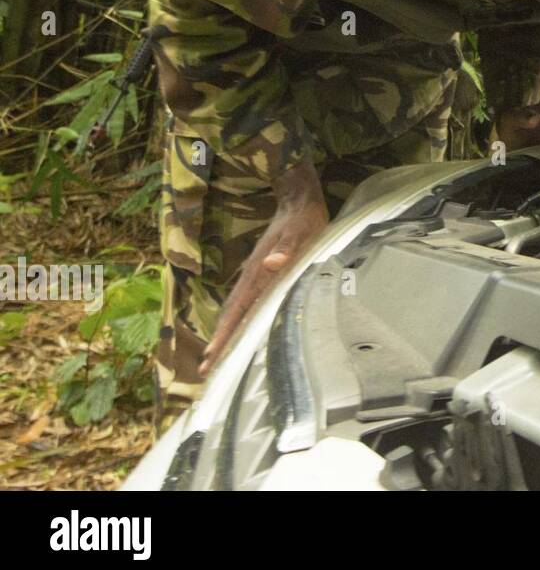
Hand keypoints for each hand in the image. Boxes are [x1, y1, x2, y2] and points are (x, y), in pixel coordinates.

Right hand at [198, 161, 329, 377]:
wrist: (297, 199)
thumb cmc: (303, 218)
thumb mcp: (301, 231)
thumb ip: (287, 247)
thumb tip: (271, 263)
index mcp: (259, 271)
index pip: (238, 308)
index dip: (225, 332)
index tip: (211, 355)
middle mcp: (251, 275)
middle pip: (231, 313)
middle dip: (218, 341)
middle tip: (205, 370)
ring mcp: (254, 273)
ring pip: (235, 308)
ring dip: (225, 331)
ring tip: (214, 356)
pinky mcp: (260, 272)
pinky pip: (245, 301)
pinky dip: (237, 318)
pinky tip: (238, 328)